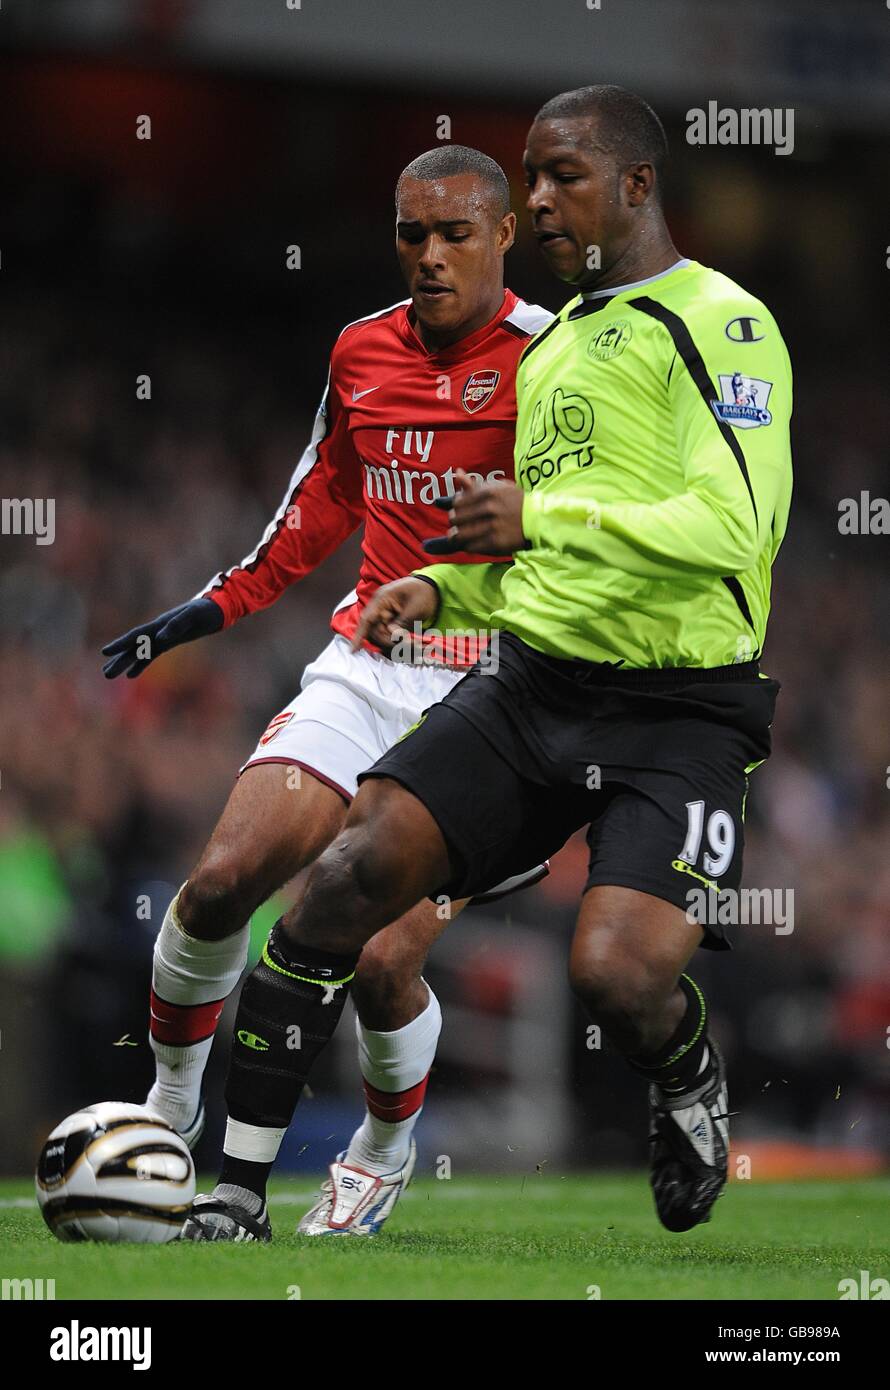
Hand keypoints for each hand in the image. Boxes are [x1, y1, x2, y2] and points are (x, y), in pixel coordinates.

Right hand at [101, 597, 223, 678]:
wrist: (215, 609)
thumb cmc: (205, 610)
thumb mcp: (193, 616)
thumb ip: (177, 624)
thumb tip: (161, 637)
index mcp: (160, 624)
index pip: (136, 636)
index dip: (121, 644)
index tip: (105, 652)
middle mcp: (157, 631)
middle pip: (134, 647)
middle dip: (119, 660)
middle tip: (105, 674)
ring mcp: (161, 637)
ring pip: (139, 653)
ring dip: (125, 663)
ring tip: (109, 674)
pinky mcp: (168, 643)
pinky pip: (150, 655)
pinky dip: (140, 665)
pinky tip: (131, 675)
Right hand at [351, 577, 439, 652]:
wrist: (432, 588)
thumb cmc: (423, 593)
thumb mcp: (415, 608)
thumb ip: (403, 622)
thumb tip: (392, 634)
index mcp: (383, 599)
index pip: (367, 619)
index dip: (359, 635)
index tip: (353, 650)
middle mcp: (380, 607)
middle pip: (375, 630)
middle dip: (389, 640)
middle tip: (410, 644)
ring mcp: (384, 613)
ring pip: (382, 633)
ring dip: (395, 641)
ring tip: (415, 643)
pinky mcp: (391, 619)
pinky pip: (389, 632)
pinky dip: (398, 638)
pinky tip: (411, 640)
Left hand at [423, 468, 526, 555]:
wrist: (538, 520)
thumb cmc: (516, 502)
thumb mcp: (498, 488)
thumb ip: (475, 484)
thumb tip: (457, 473)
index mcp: (489, 493)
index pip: (457, 502)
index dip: (456, 507)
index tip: (460, 510)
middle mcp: (489, 509)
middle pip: (456, 518)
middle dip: (456, 522)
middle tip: (460, 523)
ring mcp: (492, 526)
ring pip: (461, 534)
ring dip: (458, 535)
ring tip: (461, 535)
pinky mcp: (496, 542)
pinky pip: (471, 546)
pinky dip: (469, 545)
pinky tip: (474, 542)